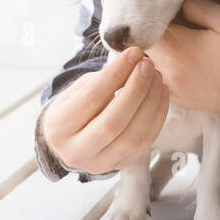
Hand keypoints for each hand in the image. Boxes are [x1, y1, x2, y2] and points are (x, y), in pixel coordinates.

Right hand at [41, 47, 170, 174]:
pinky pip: (146, 142)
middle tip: (147, 66)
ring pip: (133, 137)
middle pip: (113, 122)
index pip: (92, 98)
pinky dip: (158, 115)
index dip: (116, 74)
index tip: (133, 53)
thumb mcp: (79, 89)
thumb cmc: (75, 108)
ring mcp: (100, 164)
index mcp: (59, 127)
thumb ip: (104, 79)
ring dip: (151, 103)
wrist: (71, 140)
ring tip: (157, 77)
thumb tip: (135, 61)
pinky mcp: (121, 165)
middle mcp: (76, 151)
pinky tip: (161, 93)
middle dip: (136, 90)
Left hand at [144, 0, 219, 132]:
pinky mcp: (184, 102)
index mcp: (174, 51)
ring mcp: (174, 92)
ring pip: (151, 67)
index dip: (143, 15)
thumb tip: (178, 6)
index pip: (140, 30)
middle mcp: (166, 75)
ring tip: (170, 38)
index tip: (152, 4)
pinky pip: (162, 81)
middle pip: (142, 50)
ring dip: (155, 52)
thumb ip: (195, 7)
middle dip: (147, 32)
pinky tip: (181, 59)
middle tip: (159, 18)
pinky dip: (165, 68)